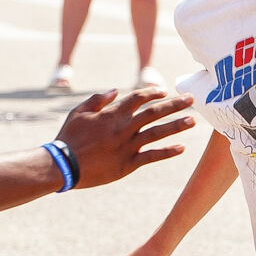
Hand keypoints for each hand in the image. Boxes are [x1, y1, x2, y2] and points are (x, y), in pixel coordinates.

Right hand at [55, 86, 194, 187]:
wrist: (63, 165)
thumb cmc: (68, 137)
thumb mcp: (79, 112)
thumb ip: (98, 99)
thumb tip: (115, 91)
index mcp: (112, 114)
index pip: (138, 98)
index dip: (153, 92)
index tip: (164, 91)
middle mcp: (123, 128)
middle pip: (154, 112)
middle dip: (174, 104)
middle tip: (191, 100)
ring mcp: (127, 146)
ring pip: (157, 133)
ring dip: (176, 126)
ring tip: (192, 121)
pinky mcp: (128, 164)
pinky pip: (152, 156)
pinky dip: (167, 152)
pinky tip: (181, 148)